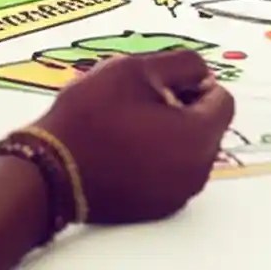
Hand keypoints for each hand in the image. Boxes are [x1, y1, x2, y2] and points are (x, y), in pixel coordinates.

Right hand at [35, 50, 235, 223]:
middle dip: (183, 108)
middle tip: (141, 100)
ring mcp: (178, 193)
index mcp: (199, 136)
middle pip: (208, 126)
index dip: (195, 83)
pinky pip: (172, 172)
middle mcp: (197, 170)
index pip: (222, 99)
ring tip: (129, 123)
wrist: (49, 172)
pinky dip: (158, 157)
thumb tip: (201, 72)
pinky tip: (124, 148)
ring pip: (190, 150)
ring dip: (170, 132)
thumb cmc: (91, 117)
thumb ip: (181, 64)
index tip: (163, 82)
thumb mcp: (135, 69)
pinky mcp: (157, 207)